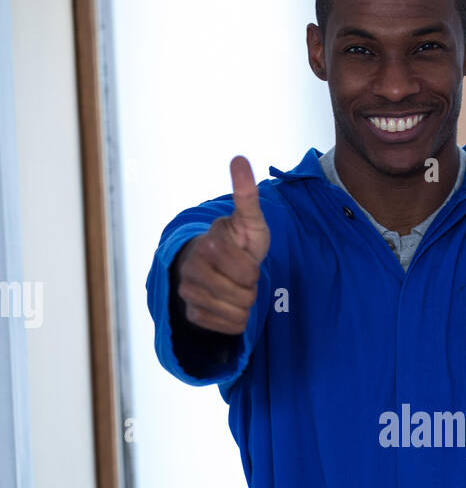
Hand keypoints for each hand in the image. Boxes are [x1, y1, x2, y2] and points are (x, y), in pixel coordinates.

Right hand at [174, 156, 270, 333]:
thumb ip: (246, 194)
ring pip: (236, 314)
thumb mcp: (249, 219)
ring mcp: (188, 292)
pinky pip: (226, 328)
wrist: (217, 265)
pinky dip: (234, 320)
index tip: (245, 257)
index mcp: (208, 244)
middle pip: (243, 296)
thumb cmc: (238, 241)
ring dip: (244, 305)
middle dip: (250, 288)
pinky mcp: (190, 313)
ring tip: (235, 287)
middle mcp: (192, 269)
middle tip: (241, 275)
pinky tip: (228, 304)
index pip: (249, 273)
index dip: (255, 269)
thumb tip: (239, 159)